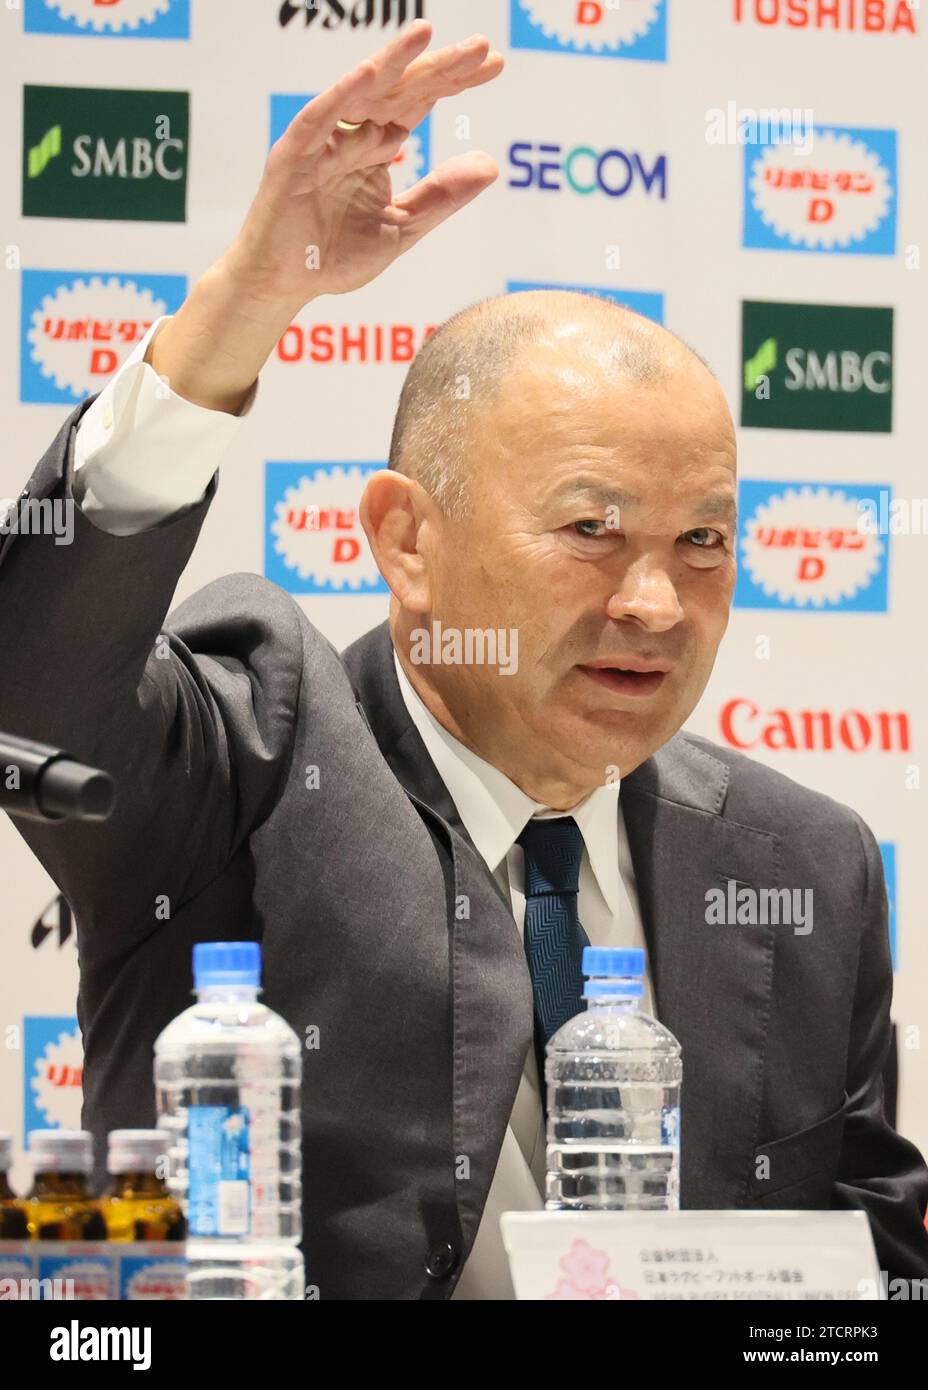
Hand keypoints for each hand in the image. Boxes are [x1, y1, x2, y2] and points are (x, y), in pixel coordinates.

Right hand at [150, 20, 503, 412]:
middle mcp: (351, 133)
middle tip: (483, 47)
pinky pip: (320, 118)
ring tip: (427, 35)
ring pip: (363, 92)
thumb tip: (491, 164)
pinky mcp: (293, 154)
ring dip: (394, 62)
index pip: (422, 102)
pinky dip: (344, 94)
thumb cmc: (333, 256)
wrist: (283, 285)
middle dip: (440, 67)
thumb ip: (441, 197)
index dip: (456, 81)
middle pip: (401, 90)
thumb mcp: (401, 228)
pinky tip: (373, 72)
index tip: (495, 65)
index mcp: (376, 146)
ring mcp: (322, 140)